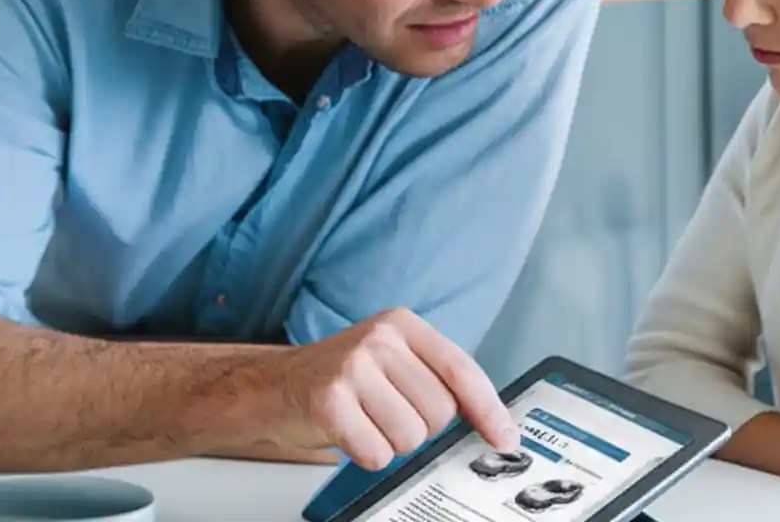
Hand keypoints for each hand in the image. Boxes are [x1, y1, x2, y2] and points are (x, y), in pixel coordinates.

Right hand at [265, 308, 518, 470]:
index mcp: (402, 325)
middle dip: (421, 429)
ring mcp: (353, 366)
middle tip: (389, 417)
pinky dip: (368, 454)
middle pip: (439, 411)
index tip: (505, 439)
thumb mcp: (391, 361)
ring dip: (392, 444)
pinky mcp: (329, 399)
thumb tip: (490, 425)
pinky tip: (350, 433)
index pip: (462, 370)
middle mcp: (380, 338)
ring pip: (410, 436)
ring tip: (367, 422)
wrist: (273, 386)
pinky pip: (377, 452)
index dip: (489, 409)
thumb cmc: (340, 379)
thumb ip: (434, 380)